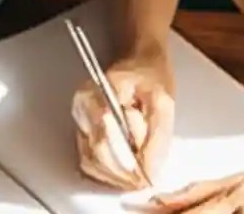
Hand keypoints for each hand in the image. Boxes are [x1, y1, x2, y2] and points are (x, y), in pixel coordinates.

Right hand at [72, 47, 175, 189]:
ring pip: (90, 163)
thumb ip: (157, 137)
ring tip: (139, 175)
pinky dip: (109, 175)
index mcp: (97, 93)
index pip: (104, 137)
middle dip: (122, 174)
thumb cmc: (150, 76)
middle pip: (95, 153)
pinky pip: (90, 164)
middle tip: (146, 180)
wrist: (141, 64)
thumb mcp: (163, 102)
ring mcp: (80, 121)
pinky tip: (127, 172)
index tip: (145, 176)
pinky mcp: (83, 134)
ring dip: (115, 177)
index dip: (124, 162)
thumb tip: (150, 171)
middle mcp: (82, 108)